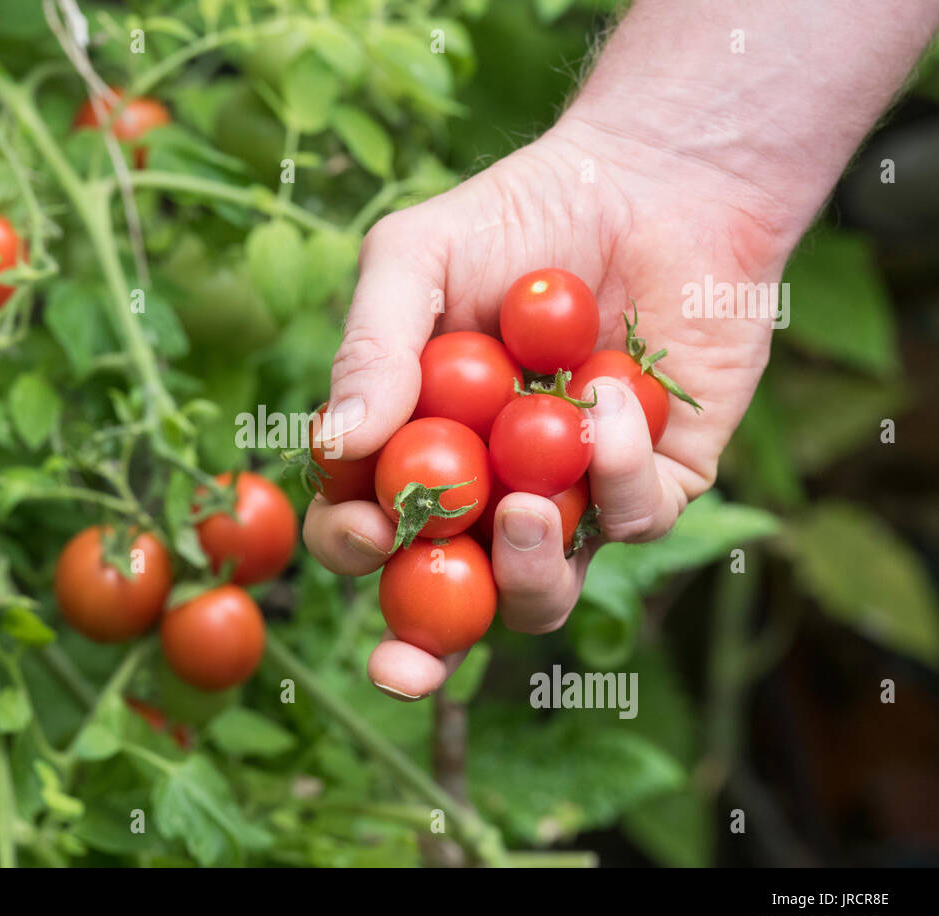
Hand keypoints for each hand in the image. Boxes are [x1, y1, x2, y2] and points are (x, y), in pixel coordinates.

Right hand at [303, 119, 790, 699]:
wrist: (650, 181)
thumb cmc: (515, 217)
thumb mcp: (416, 260)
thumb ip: (370, 348)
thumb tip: (333, 444)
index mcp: (414, 452)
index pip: (362, 527)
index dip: (351, 549)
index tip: (365, 528)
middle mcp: (485, 493)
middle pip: (445, 600)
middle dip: (421, 646)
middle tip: (407, 663)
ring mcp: (569, 499)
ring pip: (541, 593)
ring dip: (526, 572)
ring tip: (524, 507)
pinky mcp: (655, 485)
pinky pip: (632, 520)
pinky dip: (618, 473)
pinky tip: (604, 398)